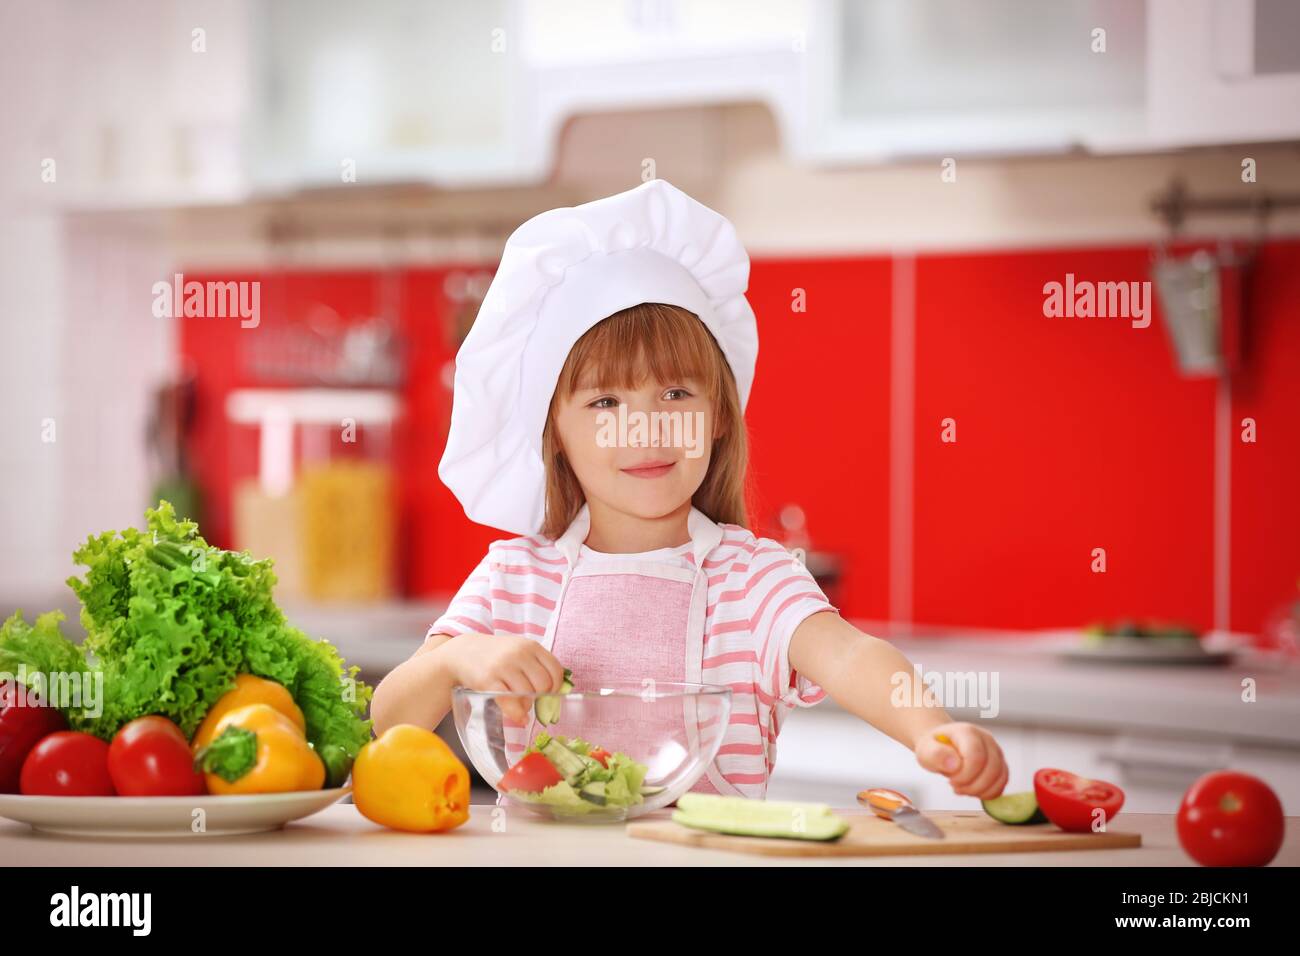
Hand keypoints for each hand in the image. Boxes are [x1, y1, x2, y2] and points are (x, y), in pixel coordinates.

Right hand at [444, 633, 566, 723]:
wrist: (463, 652)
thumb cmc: (497, 656)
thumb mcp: (519, 651)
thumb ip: (537, 666)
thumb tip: (554, 695)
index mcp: (531, 646)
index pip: (556, 670)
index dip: (556, 687)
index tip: (548, 694)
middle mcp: (519, 653)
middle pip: (543, 684)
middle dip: (541, 698)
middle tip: (532, 701)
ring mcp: (503, 666)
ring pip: (527, 694)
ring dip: (527, 706)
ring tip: (520, 705)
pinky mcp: (488, 679)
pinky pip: (509, 702)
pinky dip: (517, 714)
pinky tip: (520, 718)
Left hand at [913, 722, 1007, 799]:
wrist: (940, 746)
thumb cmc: (933, 748)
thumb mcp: (925, 750)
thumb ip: (936, 755)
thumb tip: (954, 765)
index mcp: (967, 732)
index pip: (976, 756)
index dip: (965, 775)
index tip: (951, 781)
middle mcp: (986, 739)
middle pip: (992, 768)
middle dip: (973, 785)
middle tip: (955, 787)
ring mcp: (995, 751)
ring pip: (1000, 777)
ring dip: (981, 790)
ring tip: (963, 789)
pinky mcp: (999, 763)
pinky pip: (1002, 782)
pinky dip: (989, 792)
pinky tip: (972, 791)